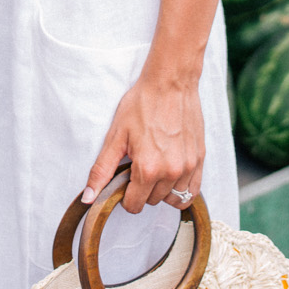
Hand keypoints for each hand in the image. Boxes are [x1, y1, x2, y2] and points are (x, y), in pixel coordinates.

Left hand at [82, 70, 204, 215]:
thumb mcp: (115, 136)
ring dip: (162, 190)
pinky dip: (181, 189)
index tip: (126, 178)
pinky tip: (172, 174)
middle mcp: (170, 172)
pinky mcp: (200, 159)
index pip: (134, 206)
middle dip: (142, 189)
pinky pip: (192, 191)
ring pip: (172, 198)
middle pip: (152, 201)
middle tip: (139, 165)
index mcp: (147, 169)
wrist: (170, 83)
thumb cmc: (142, 104)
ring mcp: (188, 167)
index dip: (125, 195)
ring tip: (155, 167)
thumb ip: (101, 170)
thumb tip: (88, 198)